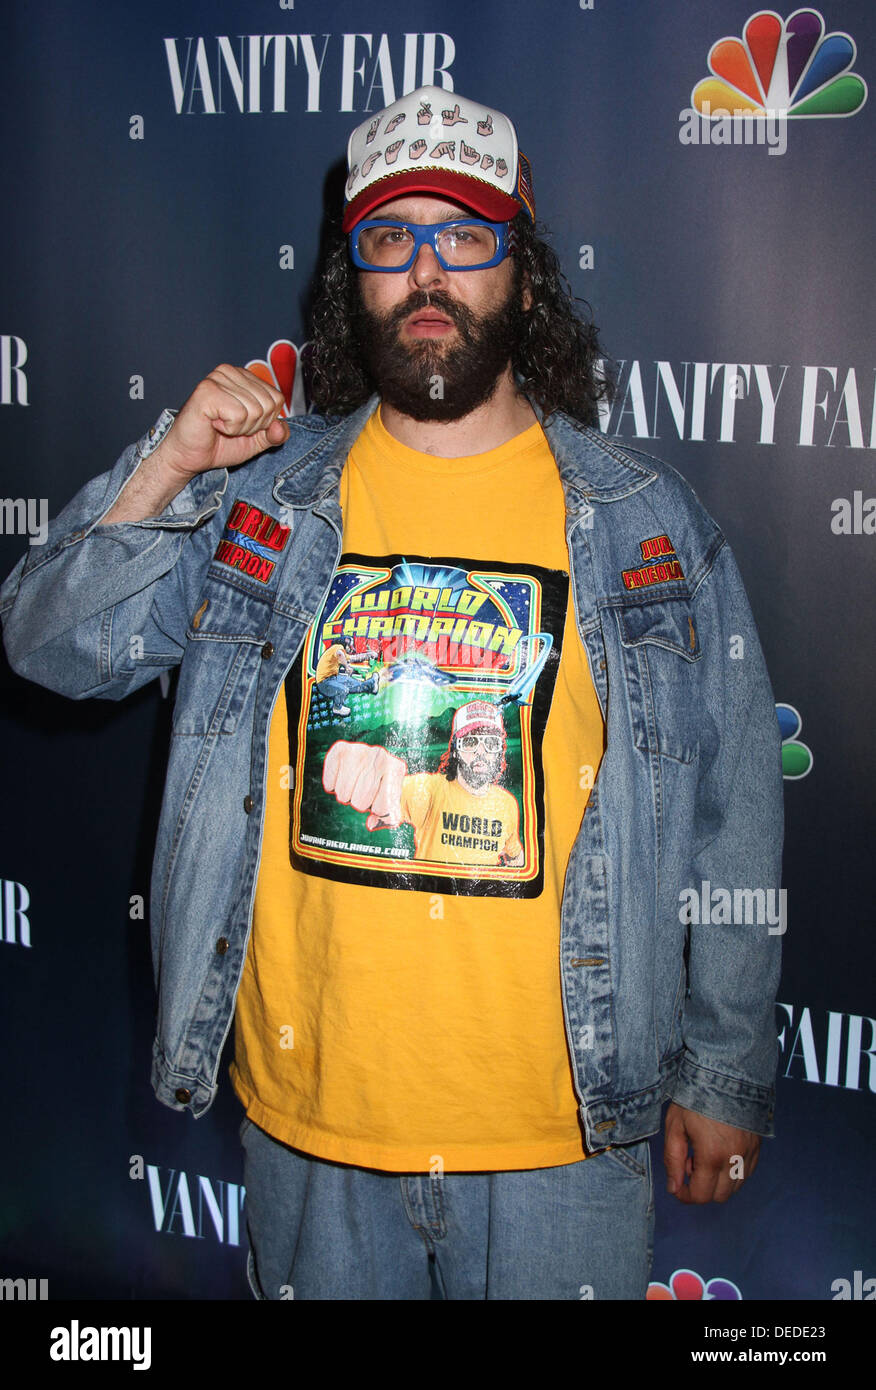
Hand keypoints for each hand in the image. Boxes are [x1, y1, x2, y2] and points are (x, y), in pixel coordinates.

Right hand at [152, 364, 288, 484]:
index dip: (264, 422)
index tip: (242, 425)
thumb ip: (275, 434)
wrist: (189, 457)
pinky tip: (214, 424)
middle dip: (252, 426)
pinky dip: (229, 428)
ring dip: (239, 428)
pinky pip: (239, 415)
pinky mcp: (207, 391)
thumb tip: (281, 427)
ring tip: (220, 426)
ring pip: (254, 411)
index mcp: (243, 377)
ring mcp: (217, 379)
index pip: (277, 399)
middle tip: (229, 427)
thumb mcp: (256, 440)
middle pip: (268, 404)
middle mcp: (230, 372)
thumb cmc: (218, 444)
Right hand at [322, 741, 405, 831]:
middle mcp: (380, 756)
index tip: (380, 799)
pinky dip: (332, 786)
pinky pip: (329, 785)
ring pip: (343, 795)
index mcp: (396, 769)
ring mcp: (359, 750)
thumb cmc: (385, 785)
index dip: (377, 810)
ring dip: (346, 795)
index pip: (381, 809)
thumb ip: (388, 818)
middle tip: (365, 790)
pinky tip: (342, 776)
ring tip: (354, 782)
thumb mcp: (393, 801)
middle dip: (361, 802)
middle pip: (359, 803)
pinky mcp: (340, 749)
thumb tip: (371, 824)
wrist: (376, 759)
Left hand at [663, 1102, 759, 1203]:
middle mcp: (734, 1159)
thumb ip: (673, 1160)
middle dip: (702, 1188)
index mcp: (711, 1155)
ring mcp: (748, 1154)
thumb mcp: (675, 1126)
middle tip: (691, 1164)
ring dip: (718, 1181)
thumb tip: (674, 1188)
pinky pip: (746, 1173)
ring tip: (705, 1156)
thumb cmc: (695, 1097)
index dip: (686, 1196)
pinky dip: (732, 1172)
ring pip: (735, 1187)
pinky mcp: (757, 1147)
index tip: (678, 1187)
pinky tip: (720, 1153)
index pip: (701, 1195)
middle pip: (719, 1196)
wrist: (725, 1074)